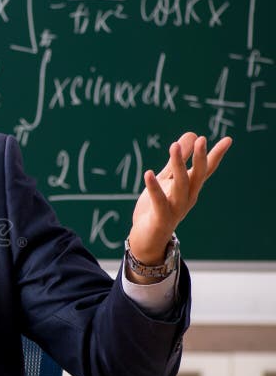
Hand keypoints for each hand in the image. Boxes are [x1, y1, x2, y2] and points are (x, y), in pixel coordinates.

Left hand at [127, 133, 231, 269]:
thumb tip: (191, 135)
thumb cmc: (156, 208)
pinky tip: (148, 173)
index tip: (228, 139)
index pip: (206, 170)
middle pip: (197, 176)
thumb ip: (176, 161)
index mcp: (190, 189)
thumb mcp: (167, 181)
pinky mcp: (161, 217)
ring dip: (178, 165)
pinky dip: (154, 187)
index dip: (216, 155)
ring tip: (173, 146)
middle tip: (201, 139)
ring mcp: (176, 208)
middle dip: (200, 158)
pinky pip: (159, 201)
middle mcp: (187, 198)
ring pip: (180, 185)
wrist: (146, 240)